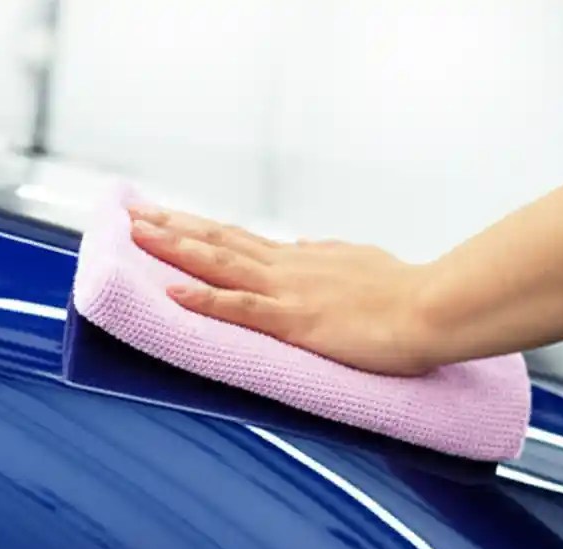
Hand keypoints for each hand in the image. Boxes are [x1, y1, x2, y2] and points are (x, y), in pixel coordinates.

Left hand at [129, 206, 442, 375]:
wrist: (432, 309)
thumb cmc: (405, 291)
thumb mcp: (358, 261)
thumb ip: (324, 254)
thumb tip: (300, 244)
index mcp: (299, 260)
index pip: (236, 238)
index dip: (197, 227)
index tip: (163, 215)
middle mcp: (285, 268)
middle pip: (217, 240)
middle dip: (170, 227)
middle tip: (130, 214)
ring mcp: (288, 292)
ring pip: (220, 263)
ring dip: (175, 249)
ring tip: (137, 236)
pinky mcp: (296, 321)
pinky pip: (241, 309)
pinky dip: (204, 300)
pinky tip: (172, 291)